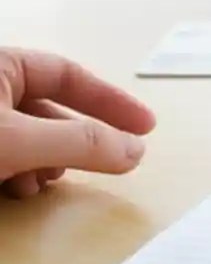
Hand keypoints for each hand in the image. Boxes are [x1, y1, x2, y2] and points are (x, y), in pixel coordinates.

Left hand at [0, 49, 155, 197]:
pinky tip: (21, 189)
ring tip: (50, 180)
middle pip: (49, 109)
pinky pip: (6, 155)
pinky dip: (21, 172)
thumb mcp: (18, 140)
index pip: (67, 74)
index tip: (144, 126)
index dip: (109, 100)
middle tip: (109, 161)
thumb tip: (135, 150)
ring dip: (48, 161)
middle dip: (78, 140)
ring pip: (28, 136)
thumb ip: (78, 143)